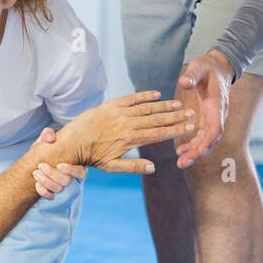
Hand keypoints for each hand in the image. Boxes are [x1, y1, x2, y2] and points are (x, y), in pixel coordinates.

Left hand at [31, 128, 85, 198]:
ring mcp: (60, 184)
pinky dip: (44, 192)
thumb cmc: (46, 146)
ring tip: (35, 173)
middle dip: (53, 174)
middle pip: (67, 181)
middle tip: (41, 166)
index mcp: (74, 164)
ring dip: (46, 182)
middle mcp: (69, 176)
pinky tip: (36, 185)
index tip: (59, 165)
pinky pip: (51, 196)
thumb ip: (48, 134)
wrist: (36, 157)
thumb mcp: (46, 138)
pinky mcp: (51, 190)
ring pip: (59, 189)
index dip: (71, 170)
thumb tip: (50, 138)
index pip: (81, 172)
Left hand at [52, 91, 194, 172]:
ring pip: (147, 108)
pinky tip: (157, 94)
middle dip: (176, 116)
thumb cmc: (92, 156)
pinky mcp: (111, 104)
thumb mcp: (112, 166)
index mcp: (130, 139)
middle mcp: (127, 124)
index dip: (176, 130)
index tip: (190, 127)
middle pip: (157, 119)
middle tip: (191, 113)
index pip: (159, 134)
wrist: (71, 142)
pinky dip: (145, 96)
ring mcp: (119, 112)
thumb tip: (154, 168)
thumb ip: (133, 166)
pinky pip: (131, 98)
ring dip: (164, 105)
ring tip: (178, 104)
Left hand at [174, 50, 232, 168]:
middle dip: (198, 153)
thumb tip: (183, 82)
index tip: (196, 152)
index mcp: (216, 104)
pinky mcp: (209, 118)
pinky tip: (182, 150)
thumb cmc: (207, 66)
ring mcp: (214, 117)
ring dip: (196, 152)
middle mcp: (218, 114)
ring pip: (208, 140)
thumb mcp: (199, 67)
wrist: (218, 66)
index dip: (206, 142)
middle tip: (182, 164)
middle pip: (211, 139)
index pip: (215, 128)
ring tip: (181, 162)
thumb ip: (192, 75)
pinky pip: (203, 135)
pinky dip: (194, 144)